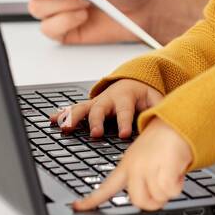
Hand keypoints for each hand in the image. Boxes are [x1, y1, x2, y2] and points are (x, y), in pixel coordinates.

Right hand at [49, 78, 164, 139]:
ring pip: (83, 108)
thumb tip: (162, 123)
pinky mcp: (90, 105)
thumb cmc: (145, 94)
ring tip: (66, 128)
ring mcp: (97, 101)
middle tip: (95, 134)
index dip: (124, 122)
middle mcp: (109, 98)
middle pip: (100, 109)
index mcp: (126, 96)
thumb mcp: (156, 99)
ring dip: (74, 117)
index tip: (124, 134)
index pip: (125, 111)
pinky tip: (52, 120)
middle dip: (96, 121)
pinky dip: (62, 114)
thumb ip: (158, 110)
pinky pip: (73, 109)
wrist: (135, 80)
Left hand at [73, 116, 193, 211]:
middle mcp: (135, 166)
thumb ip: (142, 179)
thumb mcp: (147, 159)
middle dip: (154, 201)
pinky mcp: (164, 166)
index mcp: (127, 165)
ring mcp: (148, 166)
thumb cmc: (166, 140)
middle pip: (138, 201)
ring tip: (171, 173)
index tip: (77, 208)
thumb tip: (148, 201)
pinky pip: (170, 191)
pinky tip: (178, 172)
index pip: (105, 187)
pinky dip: (178, 185)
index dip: (91, 201)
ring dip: (168, 191)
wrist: (179, 120)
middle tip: (163, 188)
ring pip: (157, 198)